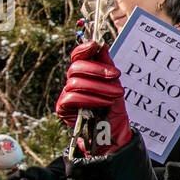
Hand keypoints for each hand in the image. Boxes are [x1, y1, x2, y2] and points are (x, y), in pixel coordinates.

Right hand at [54, 41, 133, 155]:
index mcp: (84, 74)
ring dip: (99, 86)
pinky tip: (105, 102)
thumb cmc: (113, 108)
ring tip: (116, 93)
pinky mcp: (62, 108)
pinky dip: (91, 98)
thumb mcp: (114, 85)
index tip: (95, 45)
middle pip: (76, 68)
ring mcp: (66, 95)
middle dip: (97, 70)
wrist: (112, 134)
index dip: (83, 49)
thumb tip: (101, 45)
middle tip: (115, 75)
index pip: (77, 56)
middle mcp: (72, 82)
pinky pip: (72, 97)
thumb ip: (107, 66)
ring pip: (75, 82)